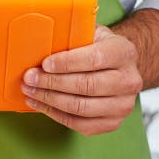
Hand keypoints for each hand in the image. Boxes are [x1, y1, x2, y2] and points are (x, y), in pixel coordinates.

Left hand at [20, 25, 142, 135]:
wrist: (119, 68)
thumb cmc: (99, 49)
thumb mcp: (91, 33)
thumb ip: (73, 35)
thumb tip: (40, 40)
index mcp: (124, 53)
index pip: (95, 59)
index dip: (67, 63)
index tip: (44, 64)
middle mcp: (129, 81)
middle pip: (86, 86)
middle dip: (52, 83)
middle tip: (29, 79)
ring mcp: (122, 105)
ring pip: (81, 108)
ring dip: (50, 101)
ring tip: (30, 92)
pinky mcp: (112, 123)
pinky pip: (79, 124)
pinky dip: (56, 115)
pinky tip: (41, 105)